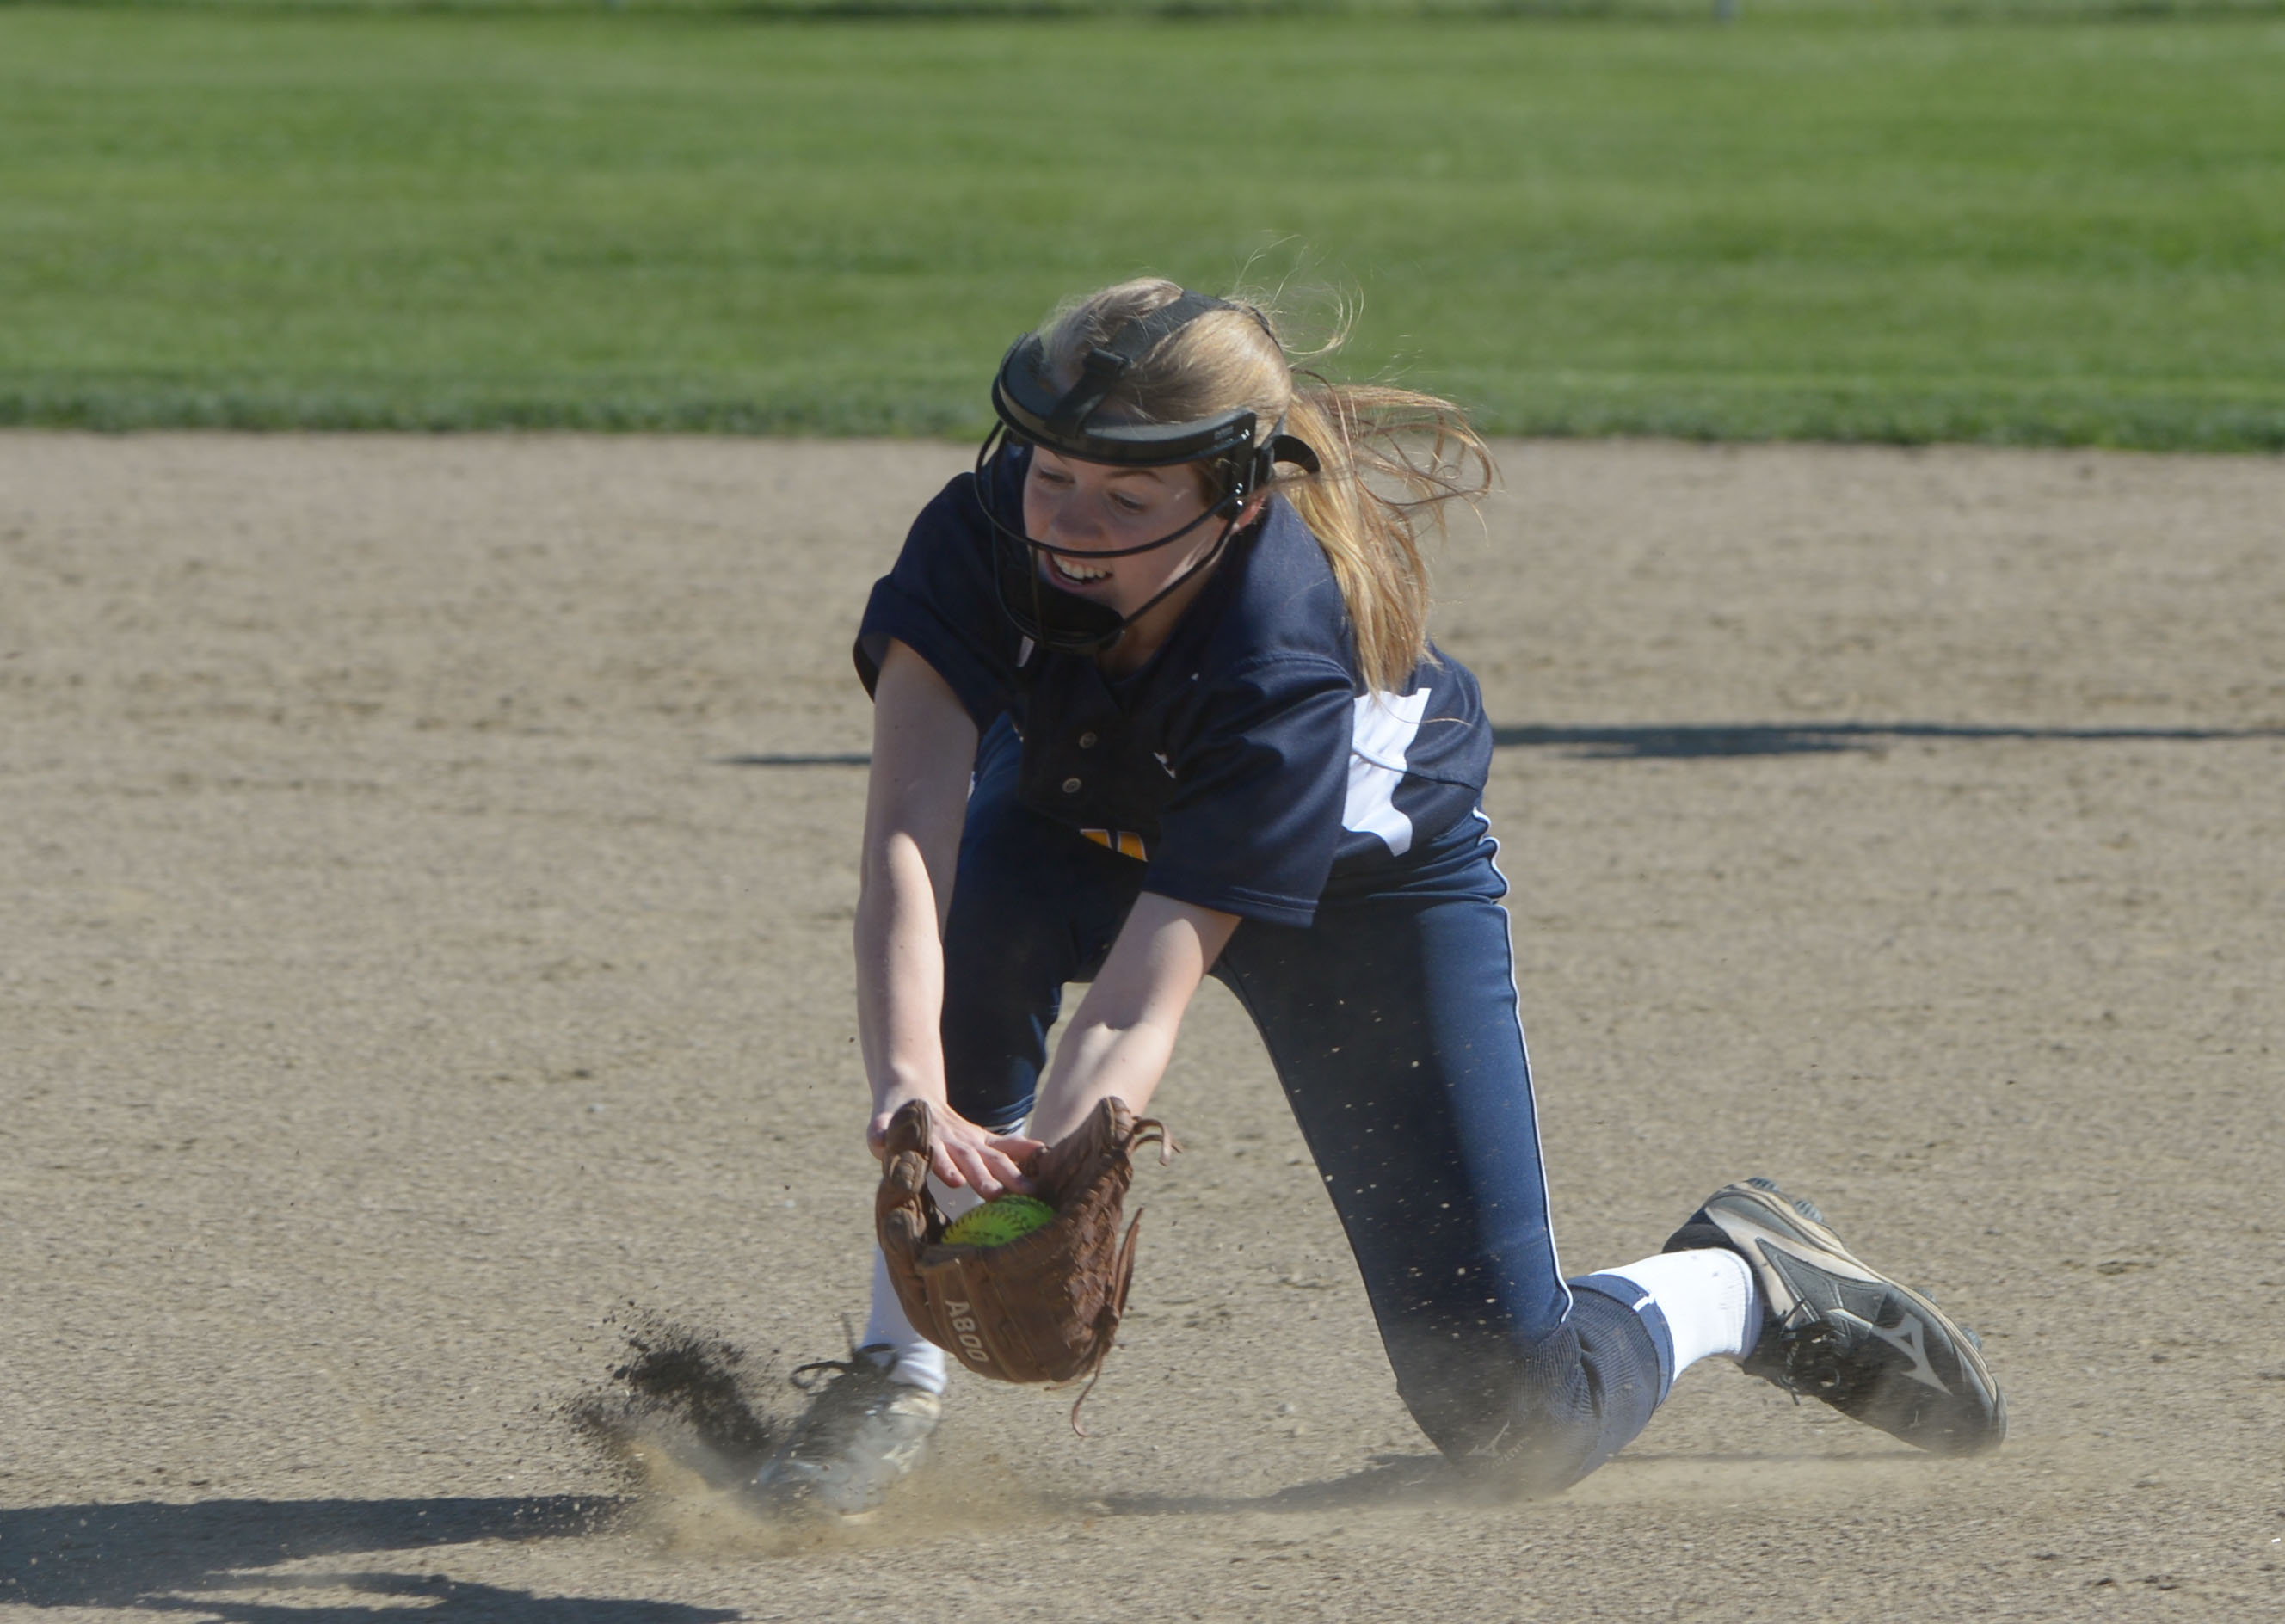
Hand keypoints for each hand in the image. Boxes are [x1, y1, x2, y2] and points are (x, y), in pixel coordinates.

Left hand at [867, 1099, 1043, 1198]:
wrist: (913, 1092)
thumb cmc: (893, 1120)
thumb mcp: (880, 1126)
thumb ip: (879, 1134)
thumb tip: (876, 1141)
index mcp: (928, 1140)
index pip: (936, 1154)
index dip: (945, 1165)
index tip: (956, 1181)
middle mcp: (953, 1140)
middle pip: (970, 1158)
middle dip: (984, 1177)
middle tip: (997, 1196)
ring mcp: (970, 1139)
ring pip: (993, 1155)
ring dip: (1010, 1171)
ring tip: (1030, 1189)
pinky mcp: (982, 1140)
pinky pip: (1007, 1145)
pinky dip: (1026, 1150)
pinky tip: (1047, 1156)